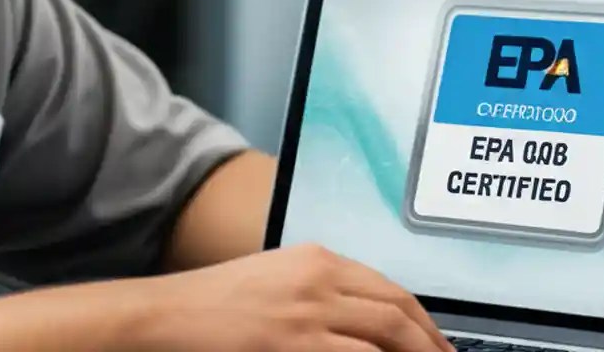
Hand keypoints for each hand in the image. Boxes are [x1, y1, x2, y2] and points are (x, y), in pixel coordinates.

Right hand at [133, 243, 454, 351]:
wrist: (167, 316)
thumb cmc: (212, 304)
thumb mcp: (272, 278)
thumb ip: (317, 289)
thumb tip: (359, 318)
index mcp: (316, 259)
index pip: (389, 289)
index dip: (423, 321)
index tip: (436, 342)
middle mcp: (320, 281)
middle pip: (398, 313)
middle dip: (431, 344)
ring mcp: (311, 316)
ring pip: (388, 339)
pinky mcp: (298, 346)